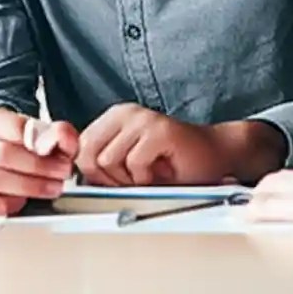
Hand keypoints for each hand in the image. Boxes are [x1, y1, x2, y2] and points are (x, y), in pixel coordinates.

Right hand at [0, 108, 77, 216]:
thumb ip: (58, 133)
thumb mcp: (42, 133)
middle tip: (61, 172)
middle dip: (38, 166)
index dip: (39, 141)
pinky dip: (1, 206)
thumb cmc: (21, 146)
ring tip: (52, 187)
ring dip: (29, 186)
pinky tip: (19, 204)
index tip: (59, 153)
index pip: (13, 127)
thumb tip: (61, 137)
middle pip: (2, 154)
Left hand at [76, 103, 230, 186]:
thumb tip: (76, 178)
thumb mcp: (128, 163)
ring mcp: (142, 118)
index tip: (115, 181)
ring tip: (149, 175)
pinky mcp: (159, 129)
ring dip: (128, 180)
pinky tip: (161, 172)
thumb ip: (103, 164)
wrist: (216, 155)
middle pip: (88, 155)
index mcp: (113, 118)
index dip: (92, 173)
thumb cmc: (174, 164)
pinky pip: (134, 164)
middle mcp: (124, 112)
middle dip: (107, 178)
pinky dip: (146, 179)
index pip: (79, 148)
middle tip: (133, 181)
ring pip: (108, 161)